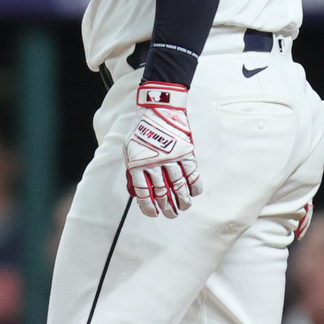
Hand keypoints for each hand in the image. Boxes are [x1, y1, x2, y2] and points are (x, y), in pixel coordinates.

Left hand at [125, 82, 200, 217]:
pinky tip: (194, 193)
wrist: (158, 109)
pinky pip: (192, 174)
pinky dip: (194, 186)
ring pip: (178, 186)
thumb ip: (132, 169)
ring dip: (182, 200)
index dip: (148, 207)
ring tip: (184, 208)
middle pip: (162, 193)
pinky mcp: (185, 153)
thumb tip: (136, 190)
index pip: (143, 193)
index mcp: (138, 164)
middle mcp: (155, 164)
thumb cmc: (142, 130)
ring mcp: (171, 158)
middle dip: (167, 208)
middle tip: (171, 214)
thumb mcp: (129, 149)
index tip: (154, 214)